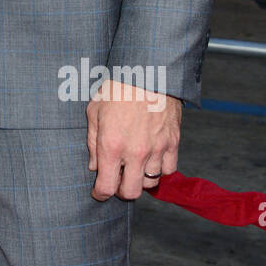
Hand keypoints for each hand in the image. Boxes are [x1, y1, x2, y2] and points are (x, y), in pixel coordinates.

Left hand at [87, 83, 180, 200]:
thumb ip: (93, 142)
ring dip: (141, 179)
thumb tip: (94, 166)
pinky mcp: (173, 142)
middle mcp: (135, 153)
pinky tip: (152, 159)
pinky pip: (168, 170)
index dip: (101, 194)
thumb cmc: (117, 88)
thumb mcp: (94, 112)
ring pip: (151, 183)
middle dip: (121, 191)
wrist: (147, 71)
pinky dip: (160, 169)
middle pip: (131, 192)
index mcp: (111, 146)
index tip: (99, 192)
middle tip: (118, 181)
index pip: (107, 187)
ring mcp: (156, 149)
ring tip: (135, 167)